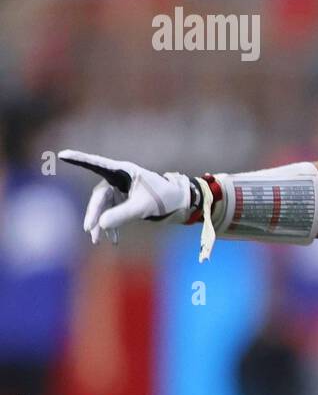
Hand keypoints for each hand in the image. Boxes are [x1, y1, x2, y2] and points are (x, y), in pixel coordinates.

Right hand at [58, 149, 193, 243]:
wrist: (178, 202)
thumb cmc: (164, 198)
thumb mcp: (144, 207)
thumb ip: (123, 214)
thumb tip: (100, 224)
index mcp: (124, 171)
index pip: (98, 165)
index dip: (80, 159)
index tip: (63, 155)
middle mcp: (118, 178)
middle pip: (99, 195)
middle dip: (94, 213)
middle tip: (90, 229)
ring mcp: (119, 190)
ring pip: (103, 207)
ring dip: (100, 223)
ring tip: (97, 240)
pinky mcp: (122, 200)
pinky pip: (111, 213)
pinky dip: (110, 226)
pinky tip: (112, 239)